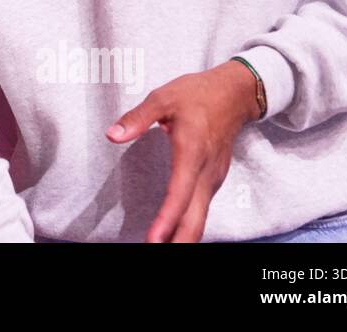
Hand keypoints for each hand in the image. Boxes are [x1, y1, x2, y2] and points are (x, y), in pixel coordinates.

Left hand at [107, 60, 259, 242]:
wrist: (234, 93)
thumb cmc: (196, 95)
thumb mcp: (163, 97)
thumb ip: (137, 118)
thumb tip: (112, 135)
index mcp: (192, 151)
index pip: (180, 192)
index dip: (167, 218)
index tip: (154, 239)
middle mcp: (206, 171)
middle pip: (195, 217)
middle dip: (178, 241)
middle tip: (155, 252)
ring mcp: (213, 178)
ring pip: (200, 217)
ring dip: (183, 237)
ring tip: (160, 250)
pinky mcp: (213, 179)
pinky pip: (202, 209)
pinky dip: (189, 226)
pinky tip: (175, 236)